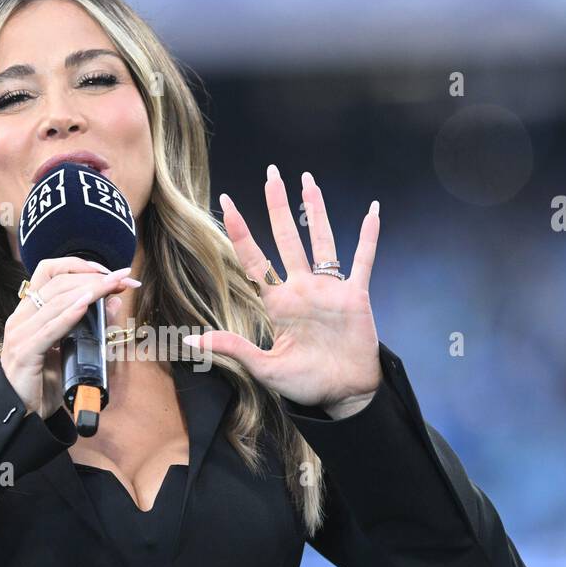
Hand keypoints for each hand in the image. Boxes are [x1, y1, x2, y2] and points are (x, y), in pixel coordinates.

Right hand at [1, 259, 139, 419]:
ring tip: (112, 286)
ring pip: (55, 300)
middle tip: (123, 278)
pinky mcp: (24, 353)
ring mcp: (20, 334)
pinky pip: (48, 330)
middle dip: (94, 278)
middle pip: (58, 282)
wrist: (23, 415)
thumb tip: (115, 301)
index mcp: (29, 312)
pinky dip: (68, 315)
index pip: (50, 272)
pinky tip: (85, 305)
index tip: (111, 272)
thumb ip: (91, 326)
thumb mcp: (73, 350)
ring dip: (89, 290)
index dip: (80, 265)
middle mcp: (21, 317)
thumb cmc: (45, 382)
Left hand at [186, 165, 383, 418]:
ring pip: (321, 239)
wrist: (343, 394)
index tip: (225, 202)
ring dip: (316, 210)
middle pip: (287, 237)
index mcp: (278, 302)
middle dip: (277, 205)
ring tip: (308, 180)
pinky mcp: (356, 295)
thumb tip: (192, 339)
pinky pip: (363, 259)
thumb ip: (233, 348)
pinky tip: (373, 211)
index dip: (240, 231)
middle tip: (271, 172)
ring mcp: (329, 289)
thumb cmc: (305, 383)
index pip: (253, 259)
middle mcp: (302, 288)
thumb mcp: (264, 367)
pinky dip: (368, 236)